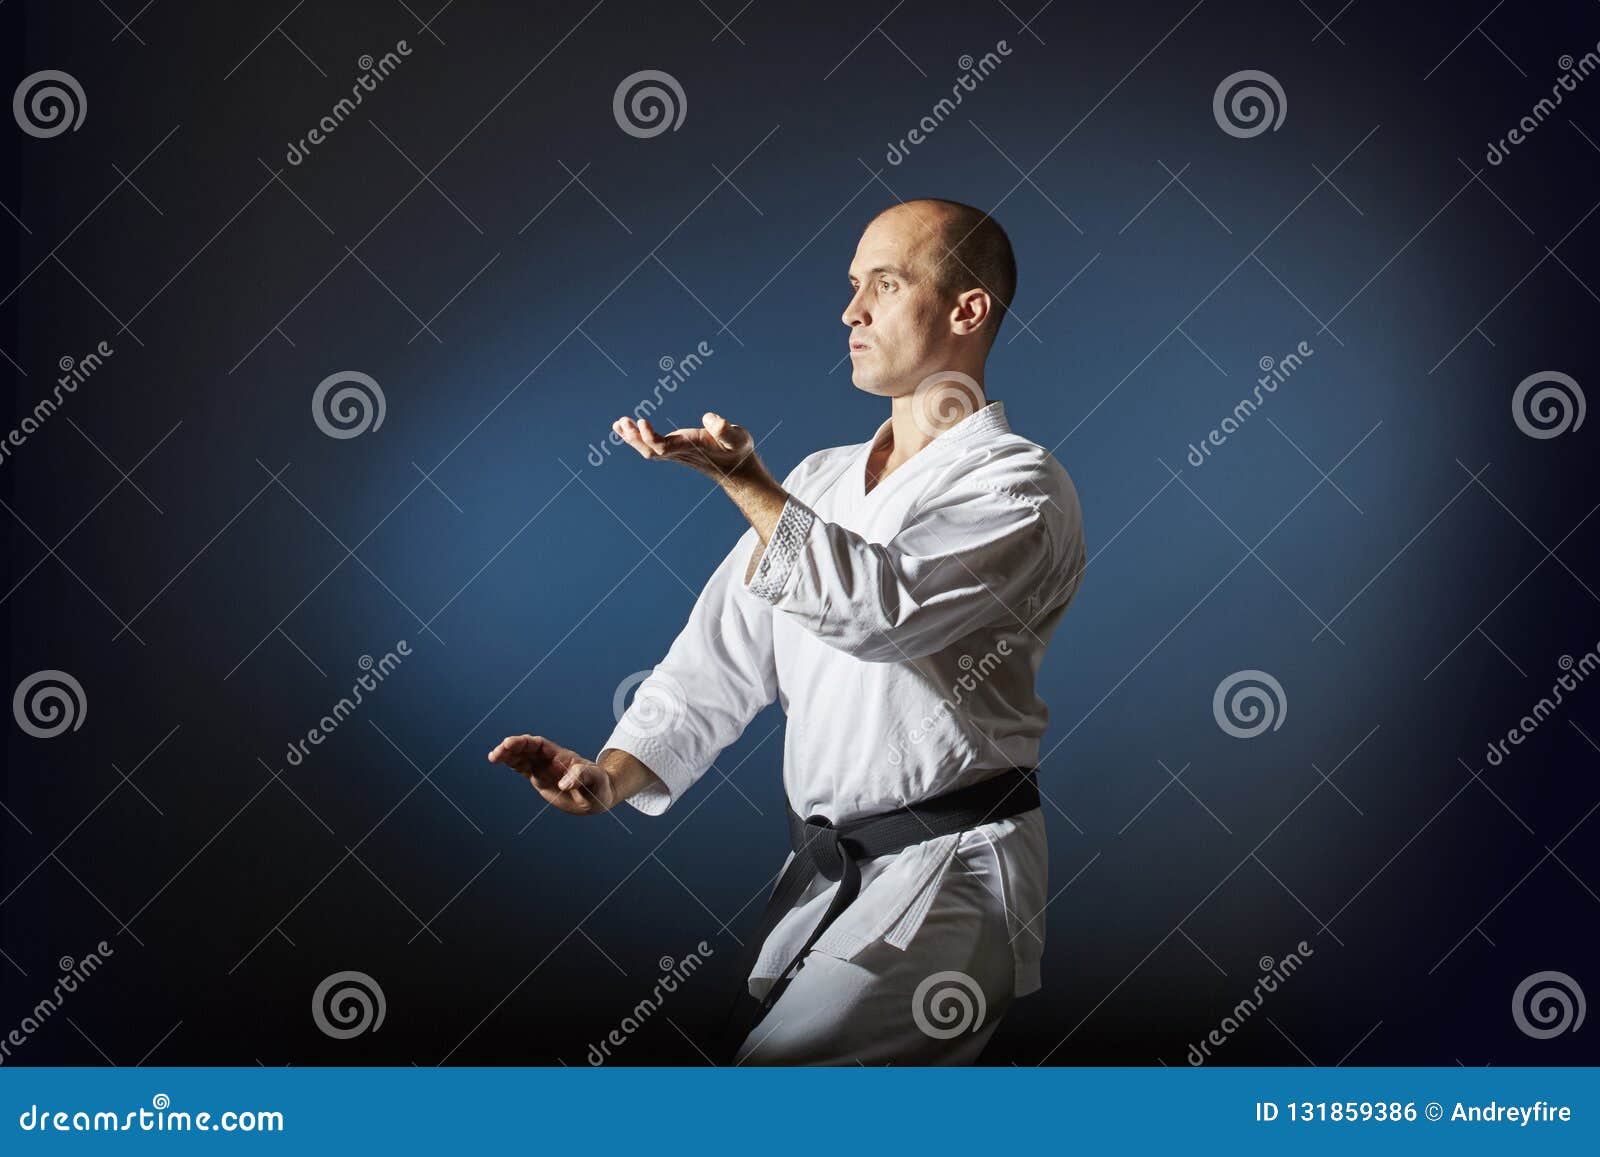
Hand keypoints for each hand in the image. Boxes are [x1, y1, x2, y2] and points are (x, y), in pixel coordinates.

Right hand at [487, 734, 615, 815]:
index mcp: (561, 756)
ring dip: (508, 755)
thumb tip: (564, 784)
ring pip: (522, 758)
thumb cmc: (598, 784)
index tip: (512, 744)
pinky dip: (512, 764)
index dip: (525, 743)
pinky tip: (499, 761)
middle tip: (498, 752)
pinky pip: (523, 769)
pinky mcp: (540, 779)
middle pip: (528, 749)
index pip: (540, 745)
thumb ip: (581, 777)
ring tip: (493, 757)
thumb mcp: (594, 779)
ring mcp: (543, 769)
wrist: (597, 795)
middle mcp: (549, 760)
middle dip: (512, 747)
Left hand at [612, 412, 762, 480]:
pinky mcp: (673, 448)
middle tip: (623, 422)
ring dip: (631, 437)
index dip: (650, 437)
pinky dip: (635, 436)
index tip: (642, 422)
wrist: (736, 469)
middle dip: (634, 438)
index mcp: (691, 448)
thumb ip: (725, 430)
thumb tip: (709, 418)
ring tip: (619, 423)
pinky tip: (623, 426)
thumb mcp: (738, 438)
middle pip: (650, 450)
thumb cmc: (737, 451)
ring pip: (647, 449)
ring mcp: (674, 451)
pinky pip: (650, 445)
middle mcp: (679, 451)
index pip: (664, 447)